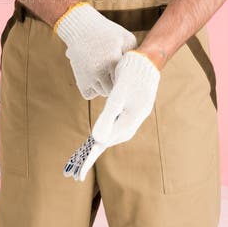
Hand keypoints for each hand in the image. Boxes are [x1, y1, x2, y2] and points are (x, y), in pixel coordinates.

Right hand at [55, 2, 136, 98]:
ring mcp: (88, 76)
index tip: (131, 77)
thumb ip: (136, 55)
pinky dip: (93, 90)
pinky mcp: (79, 79)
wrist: (80, 28)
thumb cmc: (107, 32)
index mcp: (113, 61)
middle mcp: (99, 71)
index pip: (126, 82)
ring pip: (102, 92)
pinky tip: (97, 79)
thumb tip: (143, 71)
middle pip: (115, 90)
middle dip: (118, 84)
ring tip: (107, 73)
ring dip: (106, 86)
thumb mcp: (126, 38)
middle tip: (118, 74)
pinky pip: (89, 94)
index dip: (129, 80)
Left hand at [63, 49, 160, 181]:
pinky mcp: (133, 107)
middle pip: (112, 139)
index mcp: (131, 120)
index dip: (92, 154)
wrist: (147, 59)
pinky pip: (118, 123)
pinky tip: (103, 130)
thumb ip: (107, 117)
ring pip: (116, 132)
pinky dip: (108, 128)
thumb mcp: (118, 96)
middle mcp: (134, 119)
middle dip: (96, 151)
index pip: (108, 141)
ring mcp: (135, 113)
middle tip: (80, 164)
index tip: (81, 168)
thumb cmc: (132, 75)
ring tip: (88, 151)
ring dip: (102, 140)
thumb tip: (96, 139)